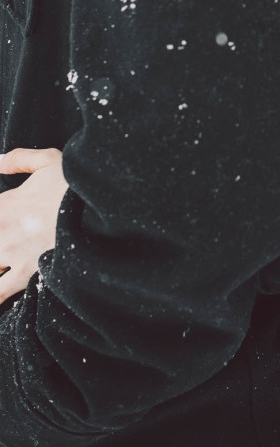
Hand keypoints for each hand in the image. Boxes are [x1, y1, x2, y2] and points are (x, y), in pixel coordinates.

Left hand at [0, 148, 66, 304]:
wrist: (103, 211)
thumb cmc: (76, 185)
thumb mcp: (50, 161)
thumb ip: (20, 159)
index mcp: (4, 204)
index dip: (1, 213)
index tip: (10, 219)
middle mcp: (2, 231)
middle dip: (1, 237)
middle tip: (13, 236)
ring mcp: (13, 255)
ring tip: (8, 260)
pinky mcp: (27, 274)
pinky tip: (3, 286)